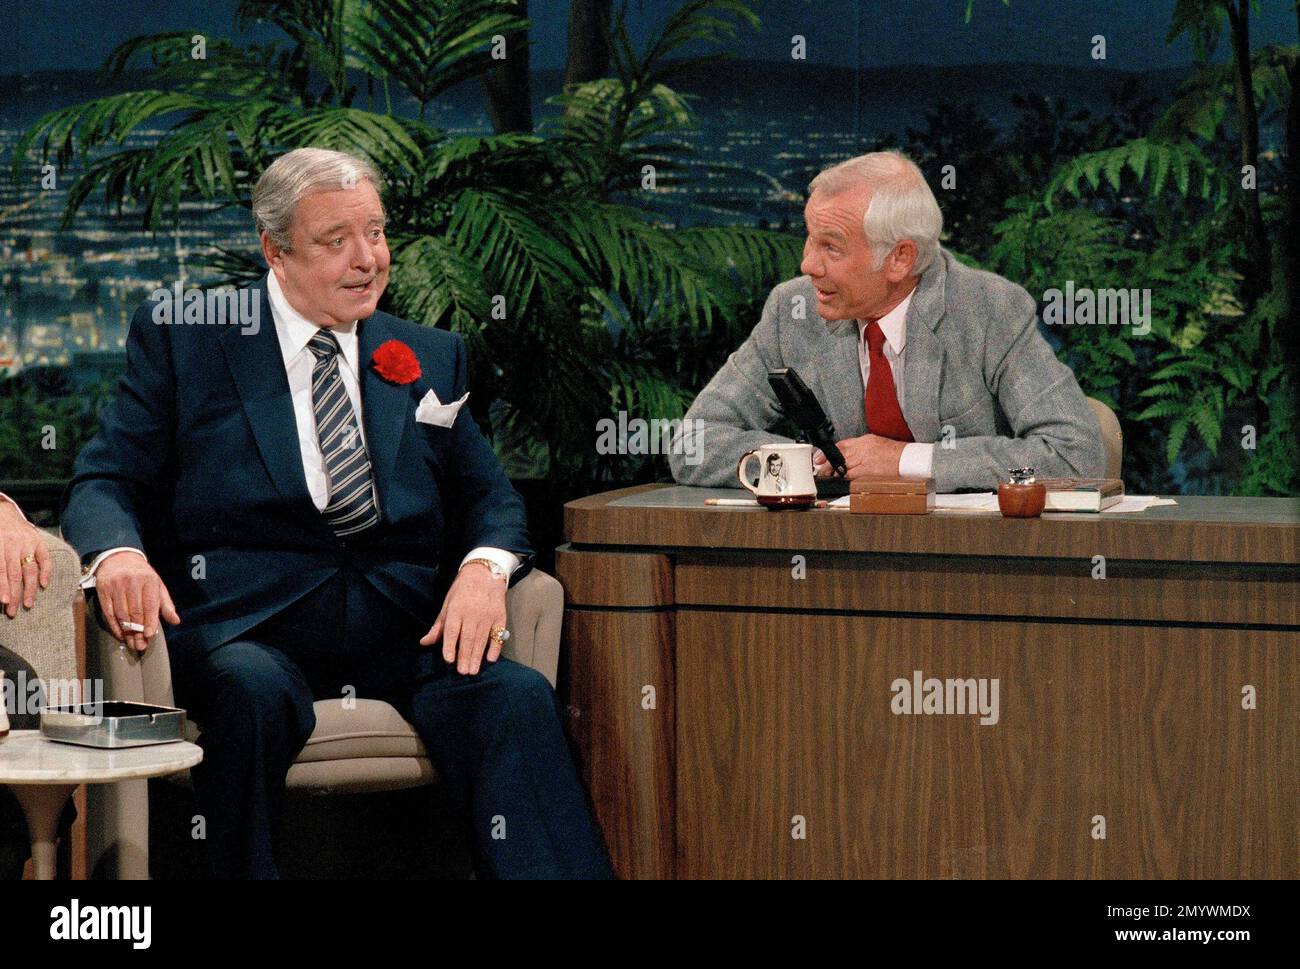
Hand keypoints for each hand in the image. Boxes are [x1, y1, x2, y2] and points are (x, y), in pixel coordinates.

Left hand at [0, 501, 51, 617]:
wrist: (1, 510)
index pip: (1, 570)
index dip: (2, 587)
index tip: (3, 601)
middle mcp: (14, 545)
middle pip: (15, 574)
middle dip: (14, 594)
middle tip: (12, 611)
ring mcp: (28, 543)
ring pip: (30, 570)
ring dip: (30, 589)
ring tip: (28, 604)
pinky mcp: (38, 541)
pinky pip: (46, 558)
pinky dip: (46, 572)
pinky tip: (44, 585)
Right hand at [95, 551, 180, 651]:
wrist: (119, 558)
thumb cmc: (142, 575)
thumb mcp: (157, 585)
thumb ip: (166, 604)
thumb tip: (175, 621)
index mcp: (149, 580)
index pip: (150, 605)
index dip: (149, 622)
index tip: (149, 636)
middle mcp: (132, 582)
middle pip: (135, 612)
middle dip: (138, 631)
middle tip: (140, 645)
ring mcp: (116, 586)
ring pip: (121, 613)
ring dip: (126, 631)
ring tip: (131, 643)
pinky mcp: (103, 590)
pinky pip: (108, 612)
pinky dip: (114, 625)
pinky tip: (120, 634)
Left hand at [419, 563, 507, 674]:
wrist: (484, 573)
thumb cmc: (462, 591)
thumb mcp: (447, 604)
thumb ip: (438, 626)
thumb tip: (424, 642)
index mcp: (456, 609)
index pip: (452, 630)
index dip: (450, 645)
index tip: (449, 660)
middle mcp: (472, 613)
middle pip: (468, 638)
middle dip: (465, 656)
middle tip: (463, 672)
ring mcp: (487, 615)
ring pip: (482, 639)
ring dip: (478, 656)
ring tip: (473, 670)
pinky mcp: (500, 616)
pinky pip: (498, 634)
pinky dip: (495, 647)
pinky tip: (491, 658)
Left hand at [813, 434, 906, 479]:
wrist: (908, 458)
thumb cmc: (896, 453)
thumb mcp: (876, 444)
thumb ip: (862, 448)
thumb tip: (849, 455)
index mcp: (865, 440)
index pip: (842, 445)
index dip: (828, 452)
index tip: (820, 457)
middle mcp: (863, 448)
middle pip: (839, 454)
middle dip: (827, 462)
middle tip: (819, 468)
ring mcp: (865, 459)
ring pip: (842, 464)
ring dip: (832, 471)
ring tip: (825, 475)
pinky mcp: (868, 470)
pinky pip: (851, 474)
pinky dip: (843, 477)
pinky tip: (838, 479)